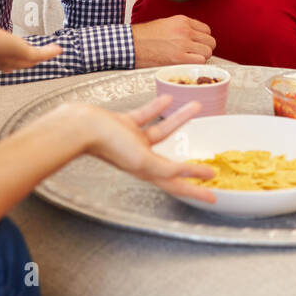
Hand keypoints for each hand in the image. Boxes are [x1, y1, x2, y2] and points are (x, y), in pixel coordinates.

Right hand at [73, 97, 217, 201]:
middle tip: (211, 168)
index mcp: (146, 172)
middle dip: (192, 167)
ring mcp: (132, 141)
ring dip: (180, 119)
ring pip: (163, 131)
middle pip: (174, 165)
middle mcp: (141, 159)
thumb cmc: (109, 145)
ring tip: (196, 105)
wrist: (82, 127)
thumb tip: (188, 173)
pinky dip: (157, 108)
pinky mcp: (124, 124)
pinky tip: (167, 98)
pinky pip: (146, 116)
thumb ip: (166, 169)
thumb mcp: (142, 161)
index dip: (195, 191)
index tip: (212, 197)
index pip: (176, 186)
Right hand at [131, 15, 215, 66]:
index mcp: (183, 20)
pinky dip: (196, 64)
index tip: (197, 44)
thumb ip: (183, 28)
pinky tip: (187, 64)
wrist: (131, 44)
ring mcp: (183, 44)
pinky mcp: (178, 58)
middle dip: (205, 49)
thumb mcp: (166, 23)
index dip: (203, 39)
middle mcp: (185, 31)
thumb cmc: (145, 35)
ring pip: (208, 52)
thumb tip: (195, 38)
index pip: (207, 30)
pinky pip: (200, 61)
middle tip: (196, 54)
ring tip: (191, 59)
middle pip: (210, 41)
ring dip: (202, 57)